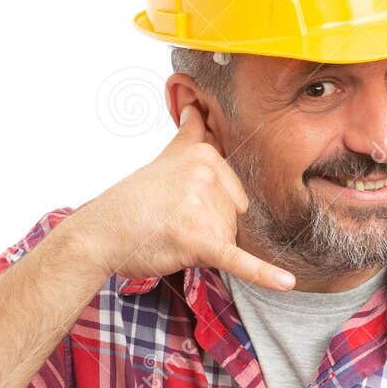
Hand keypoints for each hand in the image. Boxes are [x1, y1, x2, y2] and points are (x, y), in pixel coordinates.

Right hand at [58, 104, 295, 289]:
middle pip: (234, 217)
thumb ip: (188, 134)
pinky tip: (287, 284)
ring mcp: (202, 208)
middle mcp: (206, 176)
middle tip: (170, 222)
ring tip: (169, 236)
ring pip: (229, 240)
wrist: (99, 236)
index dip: (209, 208)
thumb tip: (196, 104)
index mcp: (204, 155)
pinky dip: (262, 274)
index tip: (178, 204)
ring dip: (203, 247)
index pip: (234, 194)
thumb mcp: (164, 159)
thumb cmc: (132, 204)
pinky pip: (238, 260)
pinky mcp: (200, 241)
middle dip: (208, 229)